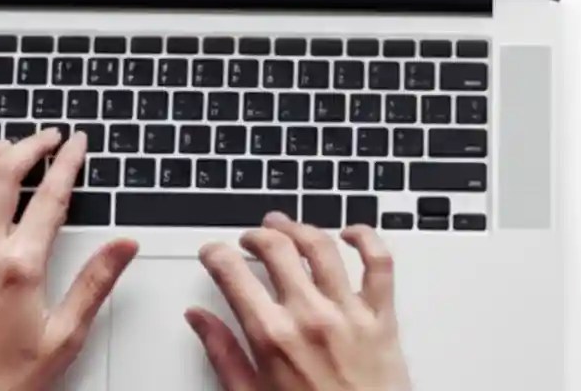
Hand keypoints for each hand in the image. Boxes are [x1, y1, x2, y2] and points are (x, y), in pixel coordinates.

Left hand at [0, 129, 138, 390]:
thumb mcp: (65, 336)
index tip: (77, 145)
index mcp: (19, 267)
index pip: (50, 195)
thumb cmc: (3, 384)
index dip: (68, 161)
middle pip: (1, 175)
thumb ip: (95, 282)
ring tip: (0, 147)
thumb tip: (124, 246)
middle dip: (28, 146)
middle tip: (45, 138)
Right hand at [187, 213, 411, 390]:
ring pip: (321, 246)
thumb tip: (198, 318)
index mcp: (272, 338)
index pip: (233, 274)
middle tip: (250, 238)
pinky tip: (350, 233)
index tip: (214, 253)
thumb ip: (223, 353)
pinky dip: (366, 238)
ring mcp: (349, 313)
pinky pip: (379, 263)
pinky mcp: (382, 317)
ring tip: (287, 226)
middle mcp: (309, 317)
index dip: (216, 254)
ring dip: (299, 227)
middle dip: (257, 235)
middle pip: (277, 248)